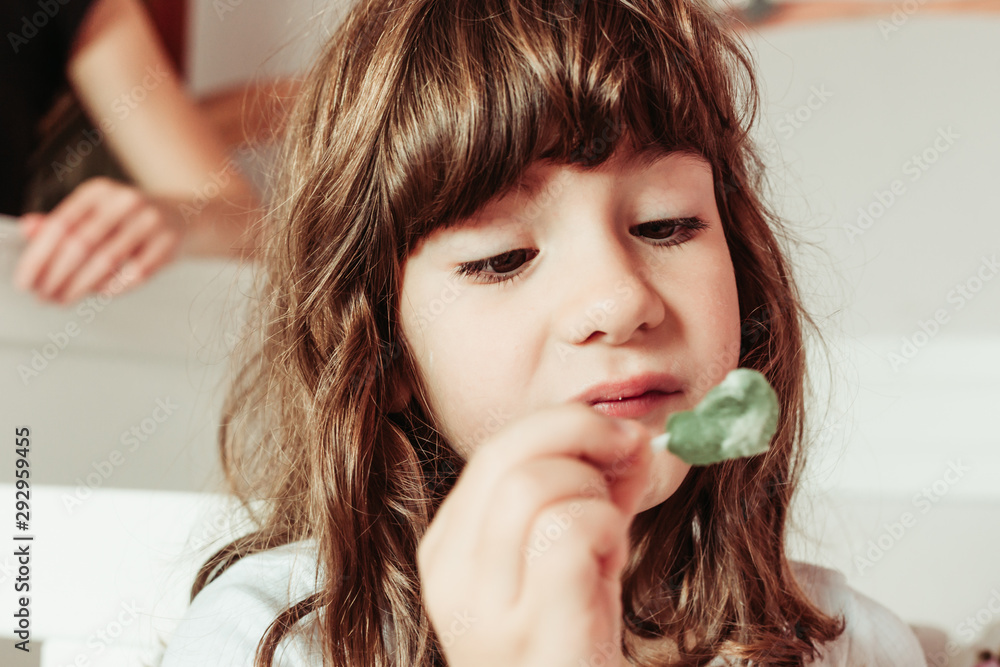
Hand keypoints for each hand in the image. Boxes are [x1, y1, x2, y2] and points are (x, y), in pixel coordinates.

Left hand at [13, 177, 183, 305]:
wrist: (184, 216)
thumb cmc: (131, 219)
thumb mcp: (96, 213)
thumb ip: (62, 223)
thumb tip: (28, 229)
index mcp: (100, 191)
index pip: (60, 225)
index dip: (39, 257)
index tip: (27, 280)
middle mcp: (125, 202)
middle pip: (81, 244)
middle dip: (58, 276)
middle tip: (46, 295)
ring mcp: (150, 221)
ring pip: (107, 261)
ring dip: (81, 286)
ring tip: (66, 298)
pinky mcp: (169, 243)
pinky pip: (135, 273)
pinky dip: (114, 286)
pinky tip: (101, 292)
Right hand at [416, 403, 652, 666]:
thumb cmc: (577, 644)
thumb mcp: (573, 556)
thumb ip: (592, 491)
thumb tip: (631, 436)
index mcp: (450, 550)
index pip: (497, 450)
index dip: (566, 426)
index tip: (620, 438)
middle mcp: (450, 576)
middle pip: (511, 455)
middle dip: (586, 440)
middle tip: (630, 461)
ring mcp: (483, 610)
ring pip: (536, 486)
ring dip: (597, 497)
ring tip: (610, 542)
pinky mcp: (530, 633)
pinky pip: (568, 530)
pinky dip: (607, 530)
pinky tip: (611, 567)